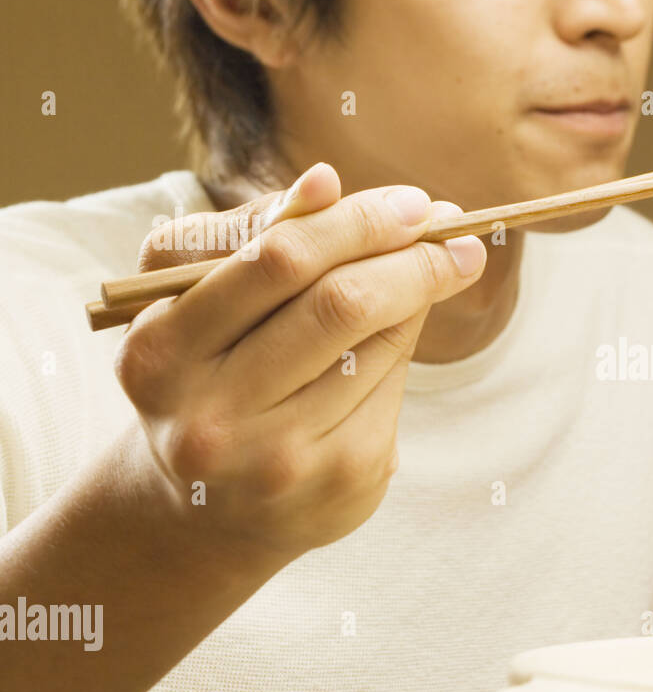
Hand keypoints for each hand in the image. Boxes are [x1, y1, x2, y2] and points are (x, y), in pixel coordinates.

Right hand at [114, 162, 485, 564]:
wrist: (210, 511)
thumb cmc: (209, 379)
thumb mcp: (201, 307)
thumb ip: (256, 240)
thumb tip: (325, 180)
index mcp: (160, 351)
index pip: (276, 259)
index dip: (358, 221)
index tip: (414, 203)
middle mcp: (211, 413)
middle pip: (339, 303)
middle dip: (411, 255)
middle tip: (455, 228)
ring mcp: (278, 457)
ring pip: (377, 345)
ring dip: (421, 295)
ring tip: (448, 266)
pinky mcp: (338, 483)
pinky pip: (393, 390)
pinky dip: (401, 351)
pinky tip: (396, 339)